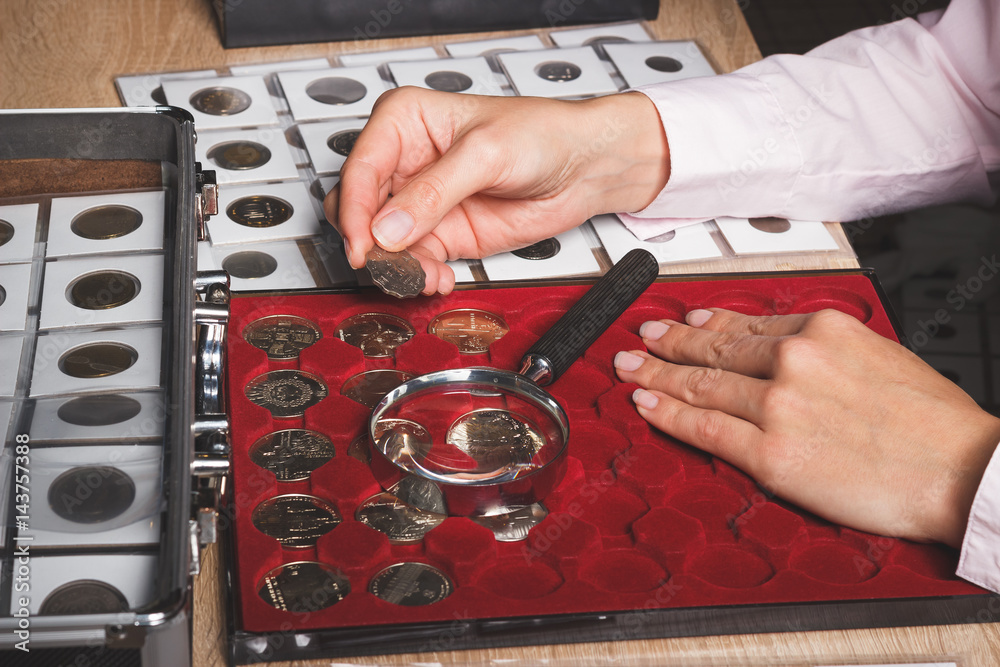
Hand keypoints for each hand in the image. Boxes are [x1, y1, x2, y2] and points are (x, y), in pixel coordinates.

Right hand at [324, 87, 668, 293]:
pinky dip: (419, 275)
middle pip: (359, 208)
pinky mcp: (442, 232)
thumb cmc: (542, 135)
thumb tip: (388, 228)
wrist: (583, 167)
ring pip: (381, 242)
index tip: (363, 243)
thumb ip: (434, 191)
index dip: (355, 210)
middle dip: (371, 242)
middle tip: (391, 263)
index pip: (360, 168)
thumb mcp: (485, 153)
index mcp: (405, 121)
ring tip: (424, 274)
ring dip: (397, 266)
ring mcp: (422, 201)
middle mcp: (406, 161)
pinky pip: (412, 261)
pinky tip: (438, 277)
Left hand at [613, 307, 999, 546]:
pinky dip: (670, 414)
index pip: (747, 323)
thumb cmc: (934, 421)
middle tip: (641, 338)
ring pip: (701, 385)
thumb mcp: (879, 353)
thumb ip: (824, 348)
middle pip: (715, 349)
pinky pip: (706, 429)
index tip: (686, 320)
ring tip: (632, 367)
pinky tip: (647, 404)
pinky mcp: (772, 454)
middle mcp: (795, 360)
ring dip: (658, 374)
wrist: (964, 469)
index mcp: (823, 330)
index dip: (708, 323)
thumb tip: (782, 343)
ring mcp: (779, 407)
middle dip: (670, 343)